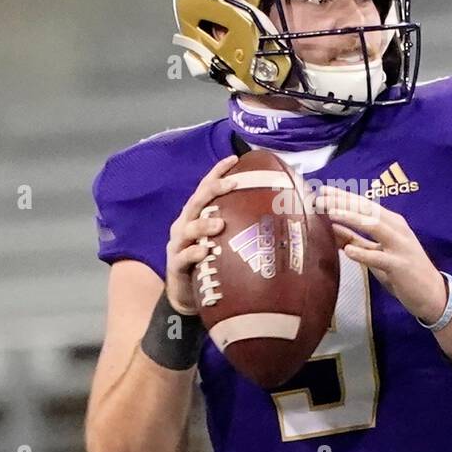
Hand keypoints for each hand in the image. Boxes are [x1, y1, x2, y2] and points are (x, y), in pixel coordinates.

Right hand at [165, 155, 237, 314]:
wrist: (186, 293)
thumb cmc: (210, 261)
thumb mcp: (223, 240)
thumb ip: (238, 225)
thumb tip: (274, 213)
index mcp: (196, 215)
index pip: (205, 188)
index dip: (217, 172)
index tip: (235, 158)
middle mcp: (185, 225)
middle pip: (196, 202)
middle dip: (213, 190)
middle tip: (233, 183)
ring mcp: (178, 244)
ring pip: (188, 228)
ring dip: (204, 224)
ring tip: (220, 224)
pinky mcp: (176, 265)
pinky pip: (183, 257)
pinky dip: (193, 252)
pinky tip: (204, 251)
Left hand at [312, 184, 448, 324]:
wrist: (432, 293)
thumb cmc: (401, 271)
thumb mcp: (376, 253)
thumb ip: (356, 240)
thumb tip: (330, 228)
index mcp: (391, 223)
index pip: (365, 205)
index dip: (345, 197)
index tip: (324, 190)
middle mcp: (397, 229)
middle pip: (368, 211)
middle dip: (344, 202)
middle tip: (321, 197)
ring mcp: (400, 246)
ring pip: (375, 227)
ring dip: (352, 218)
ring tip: (331, 214)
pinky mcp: (401, 265)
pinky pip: (380, 258)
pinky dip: (363, 253)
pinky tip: (348, 250)